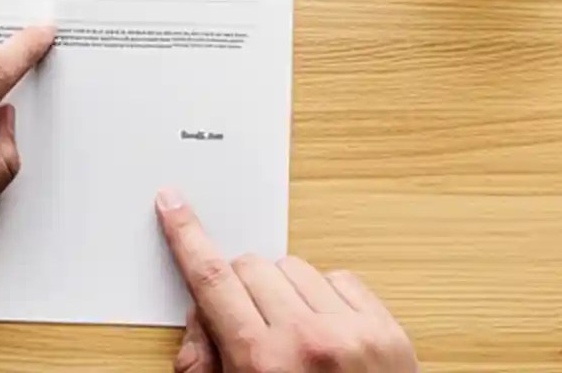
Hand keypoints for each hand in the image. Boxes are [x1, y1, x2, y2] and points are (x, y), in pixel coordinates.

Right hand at [155, 189, 418, 372]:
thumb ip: (205, 363)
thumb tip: (200, 328)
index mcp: (261, 362)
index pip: (211, 278)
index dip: (186, 235)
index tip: (173, 204)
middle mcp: (308, 340)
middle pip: (248, 267)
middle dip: (237, 288)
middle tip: (243, 326)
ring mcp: (353, 333)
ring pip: (293, 267)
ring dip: (282, 292)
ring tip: (289, 334)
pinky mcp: (388, 332)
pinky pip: (341, 279)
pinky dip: (326, 297)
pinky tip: (325, 331)